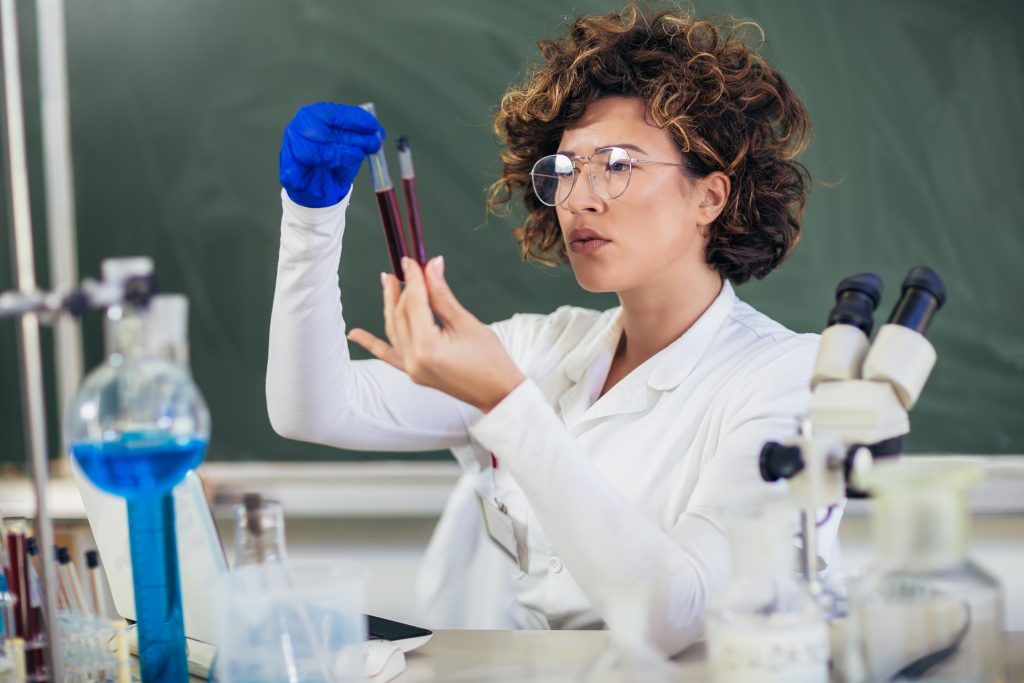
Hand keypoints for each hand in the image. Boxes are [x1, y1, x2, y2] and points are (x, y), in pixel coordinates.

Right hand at [279, 102, 383, 207]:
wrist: (319, 189)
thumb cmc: (334, 163)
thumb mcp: (351, 146)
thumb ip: (362, 137)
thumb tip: (379, 132)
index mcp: (314, 116)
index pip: (334, 113)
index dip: (356, 118)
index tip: (374, 126)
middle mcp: (299, 128)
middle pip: (326, 131)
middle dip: (353, 138)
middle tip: (373, 144)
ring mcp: (291, 148)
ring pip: (315, 149)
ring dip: (341, 153)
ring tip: (358, 156)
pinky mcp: (289, 171)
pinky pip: (301, 168)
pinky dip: (317, 166)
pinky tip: (333, 167)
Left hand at [347, 257, 525, 412]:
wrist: (498, 393)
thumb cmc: (491, 360)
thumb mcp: (467, 323)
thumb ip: (443, 295)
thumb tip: (432, 265)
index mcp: (427, 348)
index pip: (414, 304)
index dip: (414, 278)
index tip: (412, 259)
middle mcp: (413, 360)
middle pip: (402, 315)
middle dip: (405, 288)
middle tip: (408, 266)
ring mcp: (410, 369)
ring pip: (393, 330)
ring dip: (389, 305)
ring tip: (388, 281)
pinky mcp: (413, 373)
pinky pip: (387, 355)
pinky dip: (372, 343)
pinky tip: (354, 334)